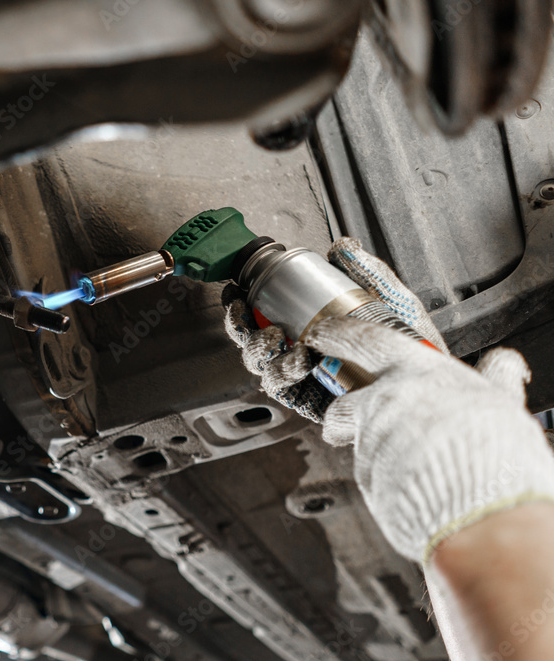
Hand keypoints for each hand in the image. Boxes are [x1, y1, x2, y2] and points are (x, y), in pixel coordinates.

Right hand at [222, 237, 446, 421]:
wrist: (434, 377)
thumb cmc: (412, 342)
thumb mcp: (392, 298)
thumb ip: (368, 271)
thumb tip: (341, 246)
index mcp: (309, 327)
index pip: (263, 314)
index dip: (242, 304)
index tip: (237, 290)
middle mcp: (299, 354)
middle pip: (253, 344)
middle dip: (242, 329)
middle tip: (250, 315)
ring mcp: (305, 380)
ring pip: (262, 368)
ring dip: (261, 351)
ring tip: (280, 339)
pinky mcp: (312, 404)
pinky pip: (283, 392)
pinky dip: (283, 374)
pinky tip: (299, 359)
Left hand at [304, 317, 553, 561]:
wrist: (480, 512)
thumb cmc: (496, 456)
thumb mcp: (503, 403)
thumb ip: (494, 382)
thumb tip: (505, 365)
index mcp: (418, 373)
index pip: (369, 340)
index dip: (341, 334)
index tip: (324, 333)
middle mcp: (385, 403)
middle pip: (343, 400)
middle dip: (335, 405)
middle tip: (332, 405)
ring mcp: (370, 441)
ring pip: (357, 440)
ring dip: (369, 447)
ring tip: (400, 461)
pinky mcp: (368, 479)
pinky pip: (372, 473)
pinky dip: (388, 477)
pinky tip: (415, 485)